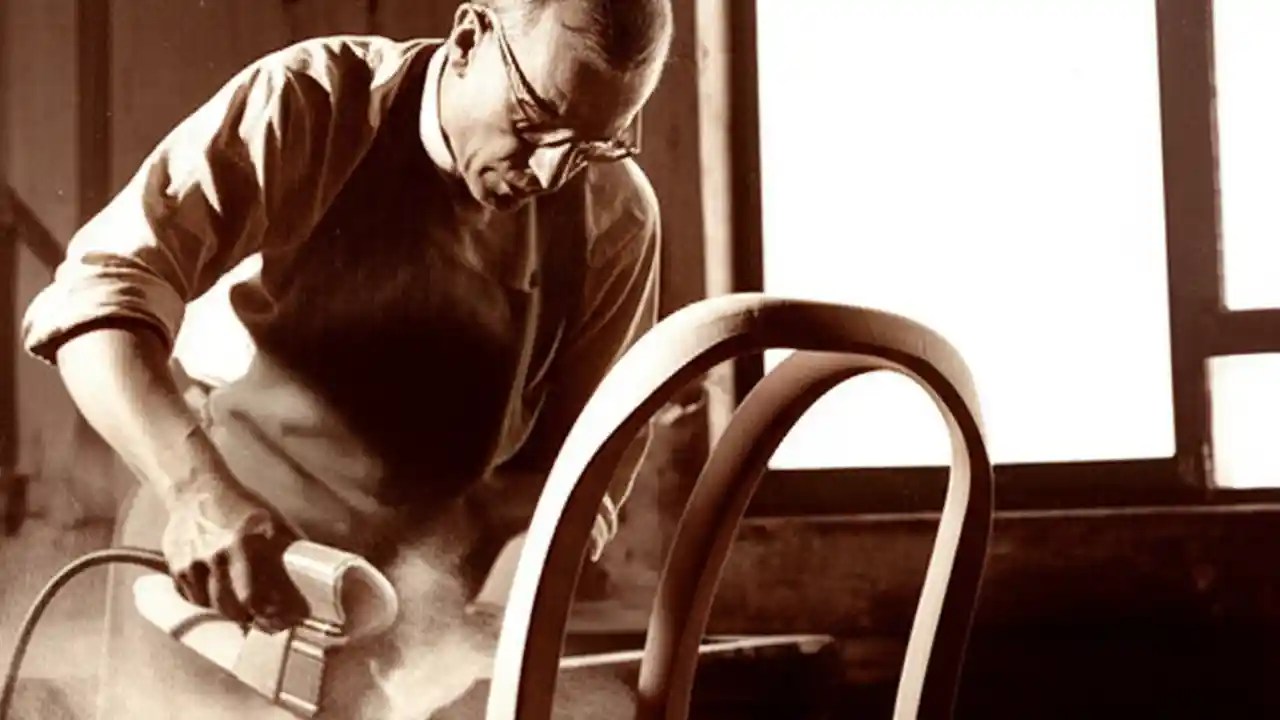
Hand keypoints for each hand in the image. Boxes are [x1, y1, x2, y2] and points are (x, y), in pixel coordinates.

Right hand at [161, 479, 308, 632]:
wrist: (198, 491)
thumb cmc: (242, 508)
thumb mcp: (272, 522)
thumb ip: (288, 548)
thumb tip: (312, 574)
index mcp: (244, 545)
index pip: (254, 598)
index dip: (267, 616)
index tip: (279, 621)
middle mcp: (216, 557)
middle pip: (231, 609)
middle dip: (248, 617)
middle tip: (261, 617)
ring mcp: (192, 564)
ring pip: (210, 606)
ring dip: (226, 610)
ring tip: (240, 604)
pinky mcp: (175, 567)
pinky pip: (191, 597)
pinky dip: (206, 600)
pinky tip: (218, 591)